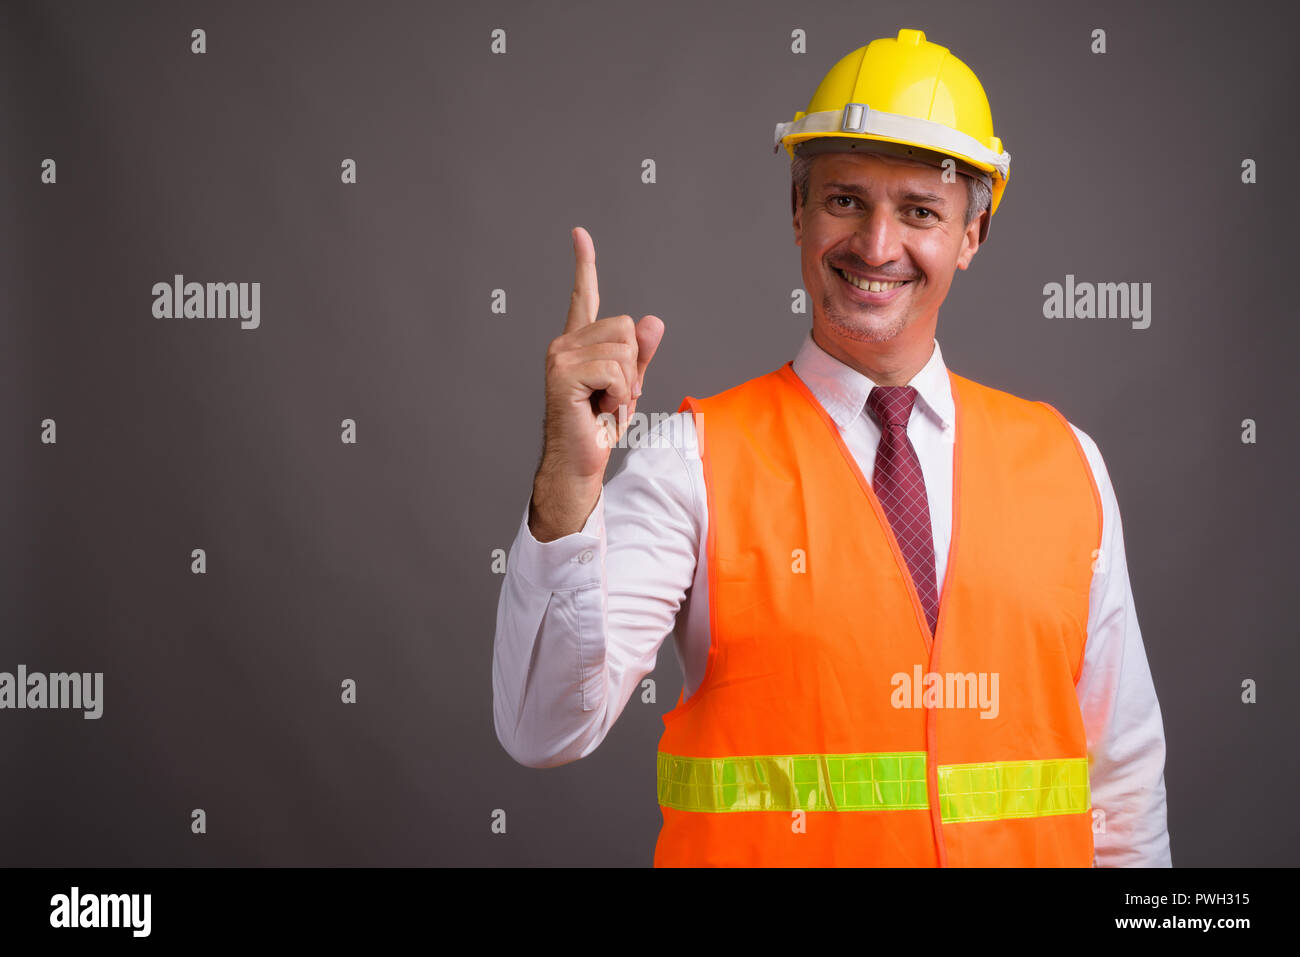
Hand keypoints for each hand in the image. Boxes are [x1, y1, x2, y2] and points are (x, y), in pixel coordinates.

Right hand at [529, 227, 664, 540]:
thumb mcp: (629, 385)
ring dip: (626, 384)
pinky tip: (599, 408)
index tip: (579, 234)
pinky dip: (619, 394)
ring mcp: (560, 357)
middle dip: (633, 365)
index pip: (584, 296)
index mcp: (578, 343)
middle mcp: (564, 344)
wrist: (579, 462)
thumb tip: (652, 321)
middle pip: (625, 327)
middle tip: (613, 395)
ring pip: (624, 350)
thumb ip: (641, 354)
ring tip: (605, 403)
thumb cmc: (598, 426)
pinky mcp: (564, 374)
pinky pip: (616, 370)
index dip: (584, 264)